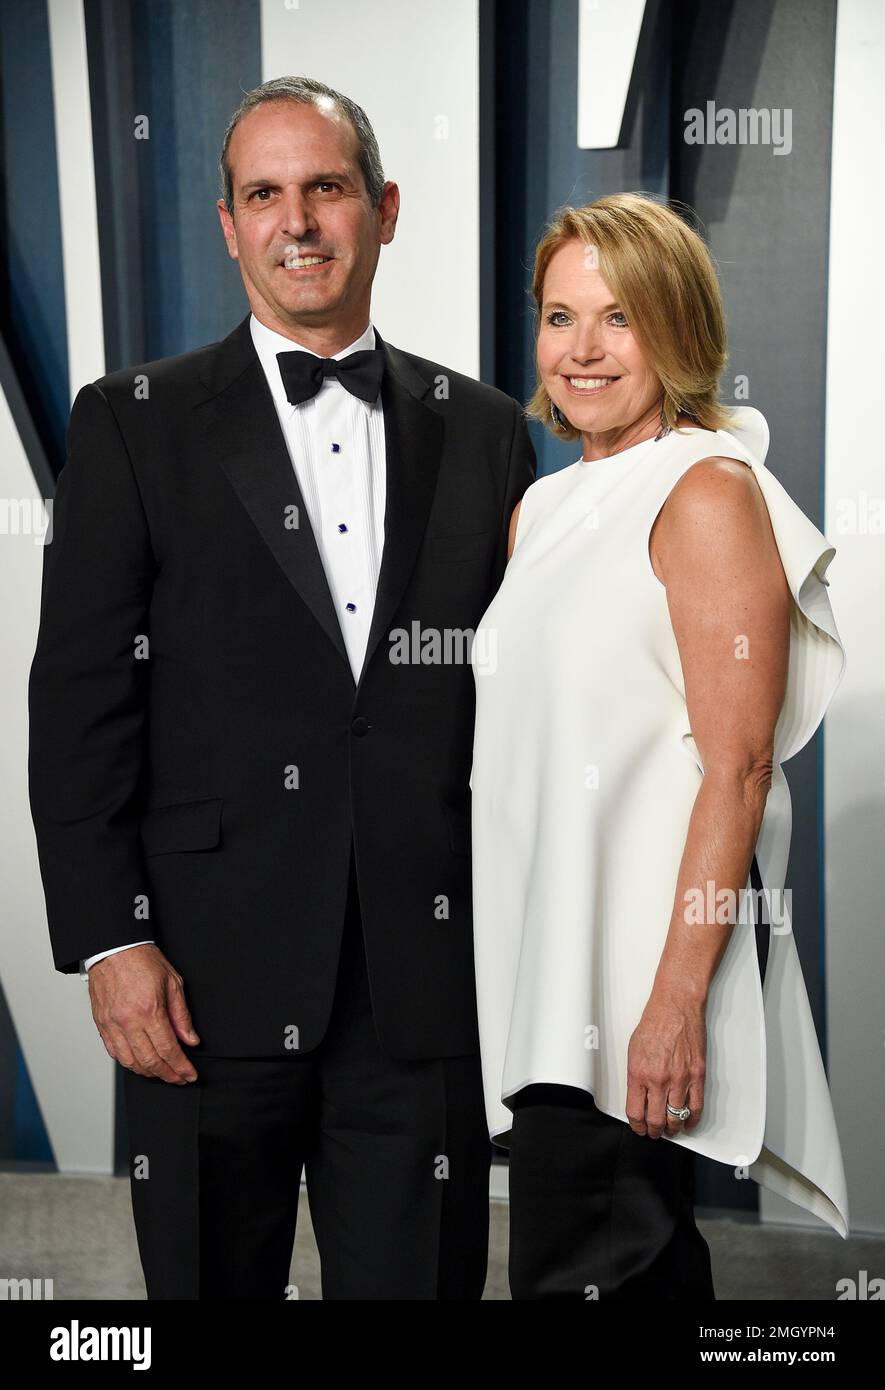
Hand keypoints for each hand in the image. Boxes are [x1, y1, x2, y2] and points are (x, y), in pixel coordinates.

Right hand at [87, 944, 199, 1083]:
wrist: (114, 948)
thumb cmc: (143, 960)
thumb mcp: (173, 982)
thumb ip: (182, 1015)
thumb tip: (190, 1039)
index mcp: (149, 1011)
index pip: (168, 1050)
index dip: (181, 1067)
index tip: (189, 1074)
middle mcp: (128, 1022)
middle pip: (150, 1061)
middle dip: (167, 1074)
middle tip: (179, 1078)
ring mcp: (112, 1024)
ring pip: (130, 1062)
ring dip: (148, 1072)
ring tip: (162, 1072)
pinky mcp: (102, 1024)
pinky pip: (114, 1052)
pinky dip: (129, 1062)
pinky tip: (140, 1062)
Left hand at [625, 989, 705, 1137]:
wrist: (675, 1007)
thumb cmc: (655, 1023)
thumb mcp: (633, 1050)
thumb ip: (635, 1077)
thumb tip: (638, 1097)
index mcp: (639, 1073)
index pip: (635, 1112)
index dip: (637, 1126)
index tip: (639, 1128)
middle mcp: (659, 1079)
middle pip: (656, 1120)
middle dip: (654, 1131)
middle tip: (654, 1132)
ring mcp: (680, 1079)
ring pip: (676, 1118)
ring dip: (672, 1128)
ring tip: (670, 1129)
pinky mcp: (697, 1076)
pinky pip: (696, 1107)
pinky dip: (692, 1120)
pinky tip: (688, 1122)